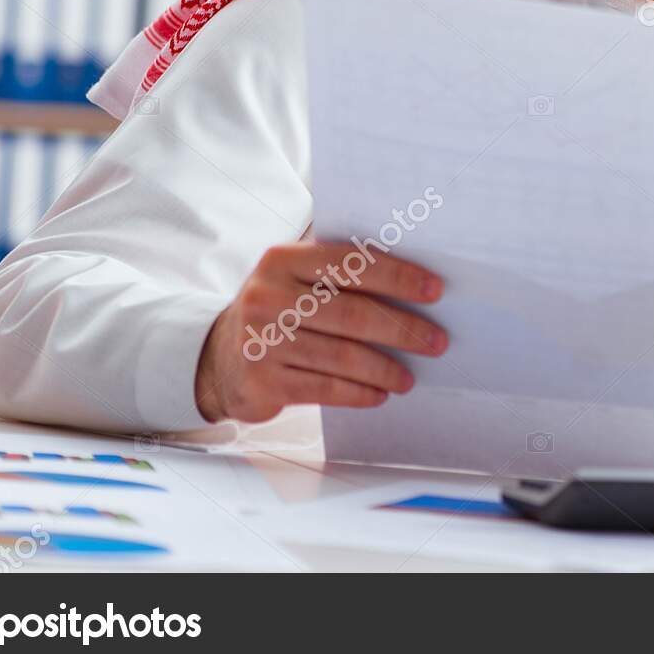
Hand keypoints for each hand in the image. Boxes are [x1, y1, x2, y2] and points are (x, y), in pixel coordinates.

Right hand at [194, 241, 446, 423]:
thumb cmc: (277, 311)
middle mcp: (267, 297)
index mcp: (282, 260)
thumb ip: (338, 267)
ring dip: (385, 369)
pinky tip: (380, 393)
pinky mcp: (262, 382)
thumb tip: (412, 268)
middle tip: (436, 342)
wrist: (217, 359)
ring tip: (410, 377)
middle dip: (402, 329)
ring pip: (341, 356)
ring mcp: (261, 341)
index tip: (435, 290)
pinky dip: (359, 392)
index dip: (397, 276)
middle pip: (352, 314)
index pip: (350, 263)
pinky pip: (324, 388)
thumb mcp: (293, 277)